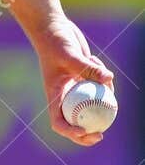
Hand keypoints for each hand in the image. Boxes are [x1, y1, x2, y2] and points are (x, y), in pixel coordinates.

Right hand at [32, 18, 114, 146]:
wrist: (54, 29)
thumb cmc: (55, 42)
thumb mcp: (69, 55)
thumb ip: (88, 68)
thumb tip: (110, 79)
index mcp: (55, 95)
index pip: (59, 121)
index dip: (70, 131)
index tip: (84, 131)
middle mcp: (64, 95)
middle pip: (75, 122)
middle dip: (87, 134)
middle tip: (101, 136)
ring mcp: (76, 88)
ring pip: (91, 105)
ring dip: (101, 98)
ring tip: (101, 76)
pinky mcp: (85, 79)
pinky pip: (99, 87)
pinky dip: (103, 79)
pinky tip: (98, 63)